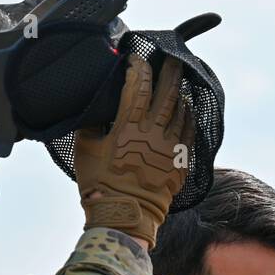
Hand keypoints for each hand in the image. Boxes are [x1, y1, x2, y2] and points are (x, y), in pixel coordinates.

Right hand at [73, 55, 194, 245]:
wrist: (125, 216)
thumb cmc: (100, 185)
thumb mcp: (85, 150)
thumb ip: (91, 124)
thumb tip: (96, 108)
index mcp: (128, 127)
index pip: (137, 87)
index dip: (138, 68)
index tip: (137, 58)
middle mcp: (153, 133)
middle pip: (167, 93)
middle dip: (170, 72)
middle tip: (172, 58)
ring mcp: (170, 148)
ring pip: (181, 112)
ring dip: (180, 94)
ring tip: (179, 82)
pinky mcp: (180, 162)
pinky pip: (190, 133)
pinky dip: (190, 118)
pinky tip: (188, 110)